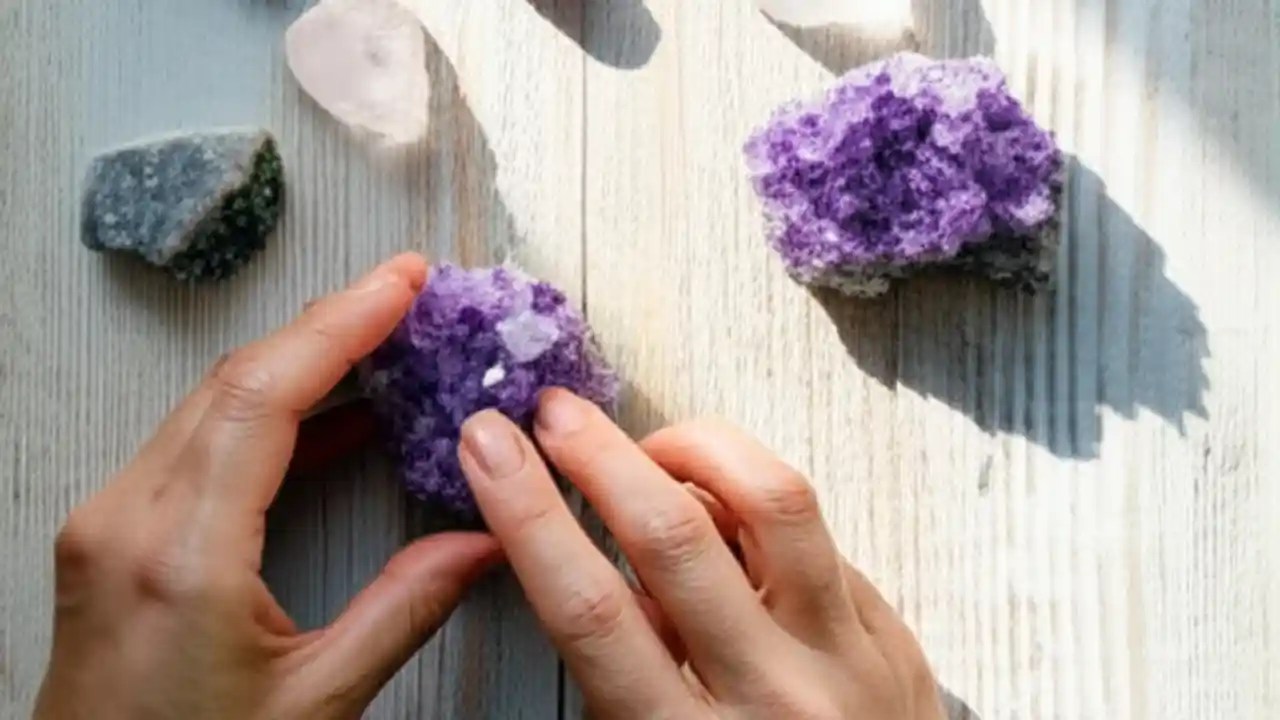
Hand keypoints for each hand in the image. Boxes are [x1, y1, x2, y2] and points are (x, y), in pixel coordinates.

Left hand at [35, 254, 500, 719]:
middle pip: (236, 381)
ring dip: (300, 363)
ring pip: (212, 403)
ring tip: (384, 341)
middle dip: (329, 325)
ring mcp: (110, 523)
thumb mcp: (314, 703)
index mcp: (181, 555)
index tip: (400, 283)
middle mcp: (128, 520)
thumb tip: (484, 542)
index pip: (264, 396)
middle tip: (406, 294)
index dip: (340, 325)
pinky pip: (196, 444)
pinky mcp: (113, 536)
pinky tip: (335, 420)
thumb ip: (405, 610)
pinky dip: (270, 416)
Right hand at [458, 390, 943, 718]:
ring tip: (651, 446)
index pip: (593, 609)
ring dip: (698, 449)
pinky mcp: (897, 639)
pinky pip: (822, 540)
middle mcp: (777, 695)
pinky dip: (762, 507)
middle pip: (676, 535)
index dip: (529, 513)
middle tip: (554, 413)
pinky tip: (727, 508)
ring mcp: (851, 660)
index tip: (490, 448)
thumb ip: (632, 676)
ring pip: (777, 502)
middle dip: (598, 455)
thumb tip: (615, 574)